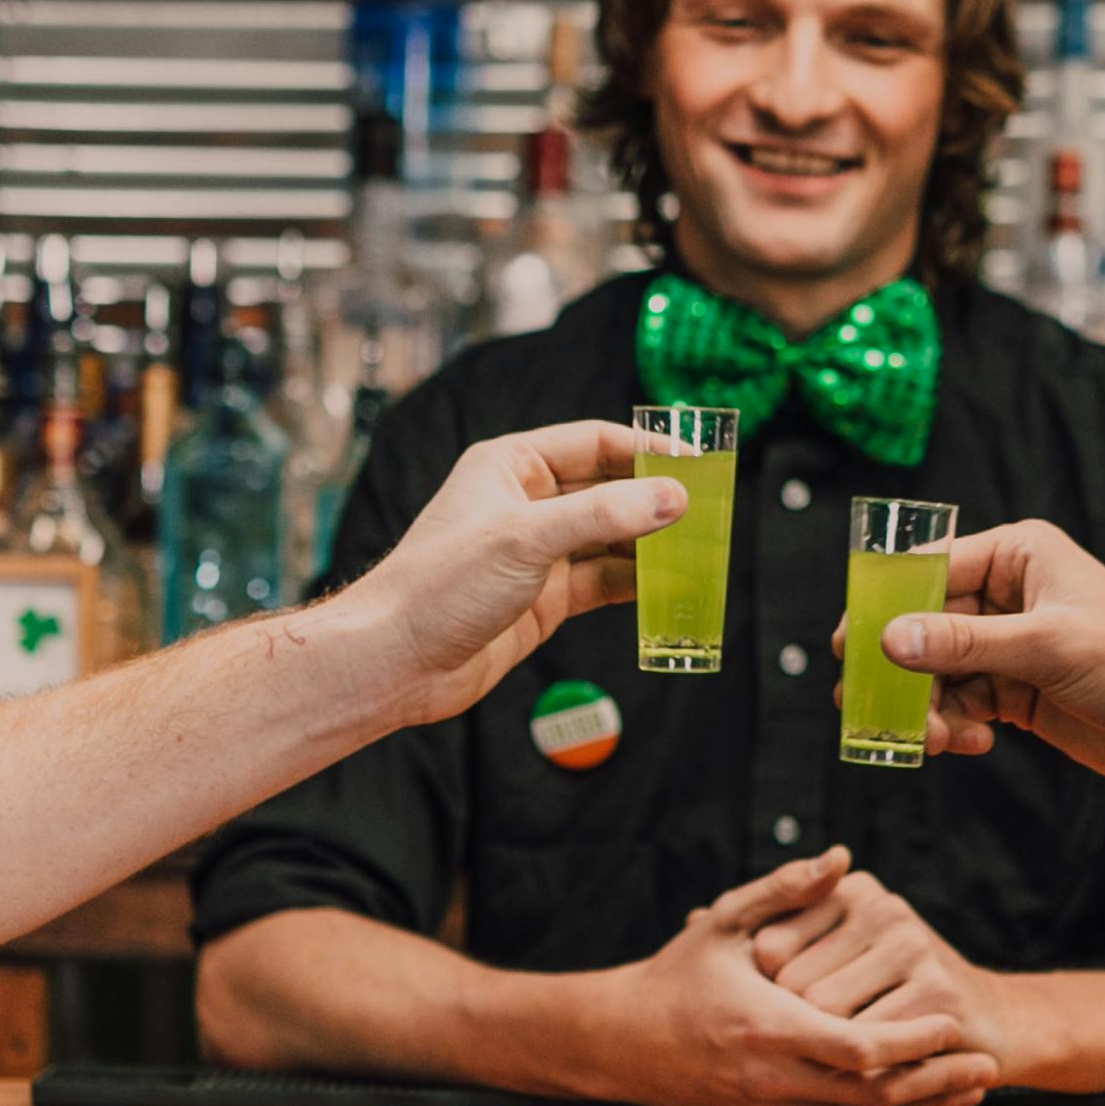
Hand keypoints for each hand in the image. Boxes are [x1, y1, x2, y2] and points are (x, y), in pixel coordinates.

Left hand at [333, 420, 680, 729]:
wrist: (397, 662)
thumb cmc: (440, 586)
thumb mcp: (526, 539)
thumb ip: (603, 516)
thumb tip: (671, 498)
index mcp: (510, 466)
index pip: (593, 443)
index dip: (646, 449)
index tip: (695, 460)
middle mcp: (525, 504)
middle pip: (607, 489)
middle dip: (653, 499)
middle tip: (707, 508)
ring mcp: (536, 554)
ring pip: (608, 539)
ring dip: (649, 544)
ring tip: (698, 549)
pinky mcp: (542, 599)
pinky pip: (601, 581)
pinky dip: (634, 582)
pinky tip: (666, 586)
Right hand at [595, 849, 997, 1105]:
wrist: (619, 1042)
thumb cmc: (675, 974)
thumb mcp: (724, 921)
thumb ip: (786, 890)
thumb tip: (843, 856)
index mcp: (763, 1028)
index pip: (854, 1049)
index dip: (911, 1042)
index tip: (953, 1021)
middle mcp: (769, 1081)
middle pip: (871, 1098)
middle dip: (935, 1084)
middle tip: (989, 1066)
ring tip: (972, 1090)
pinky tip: (922, 1105)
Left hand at [747, 867, 1050, 1080]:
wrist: (992, 1021)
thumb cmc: (893, 990)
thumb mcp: (833, 948)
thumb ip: (765, 925)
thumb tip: (690, 919)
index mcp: (849, 891)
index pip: (768, 944)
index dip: (760, 993)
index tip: (769, 1015)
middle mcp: (882, 907)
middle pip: (793, 984)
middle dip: (789, 1026)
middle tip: (791, 1049)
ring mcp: (913, 945)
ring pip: (825, 1016)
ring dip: (822, 1052)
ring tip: (820, 1063)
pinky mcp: (937, 991)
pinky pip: (867, 1043)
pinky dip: (856, 1068)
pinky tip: (857, 1077)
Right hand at [867, 519, 1104, 788]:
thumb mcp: (1047, 647)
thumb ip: (965, 644)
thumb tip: (889, 639)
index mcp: (1019, 555)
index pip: (932, 568)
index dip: (886, 604)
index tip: (850, 643)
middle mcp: (1009, 593)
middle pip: (925, 624)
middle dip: (902, 668)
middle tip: (869, 706)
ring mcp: (1010, 644)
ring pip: (938, 671)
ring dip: (927, 707)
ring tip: (936, 740)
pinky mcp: (1015, 690)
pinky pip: (960, 703)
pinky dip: (954, 726)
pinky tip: (969, 744)